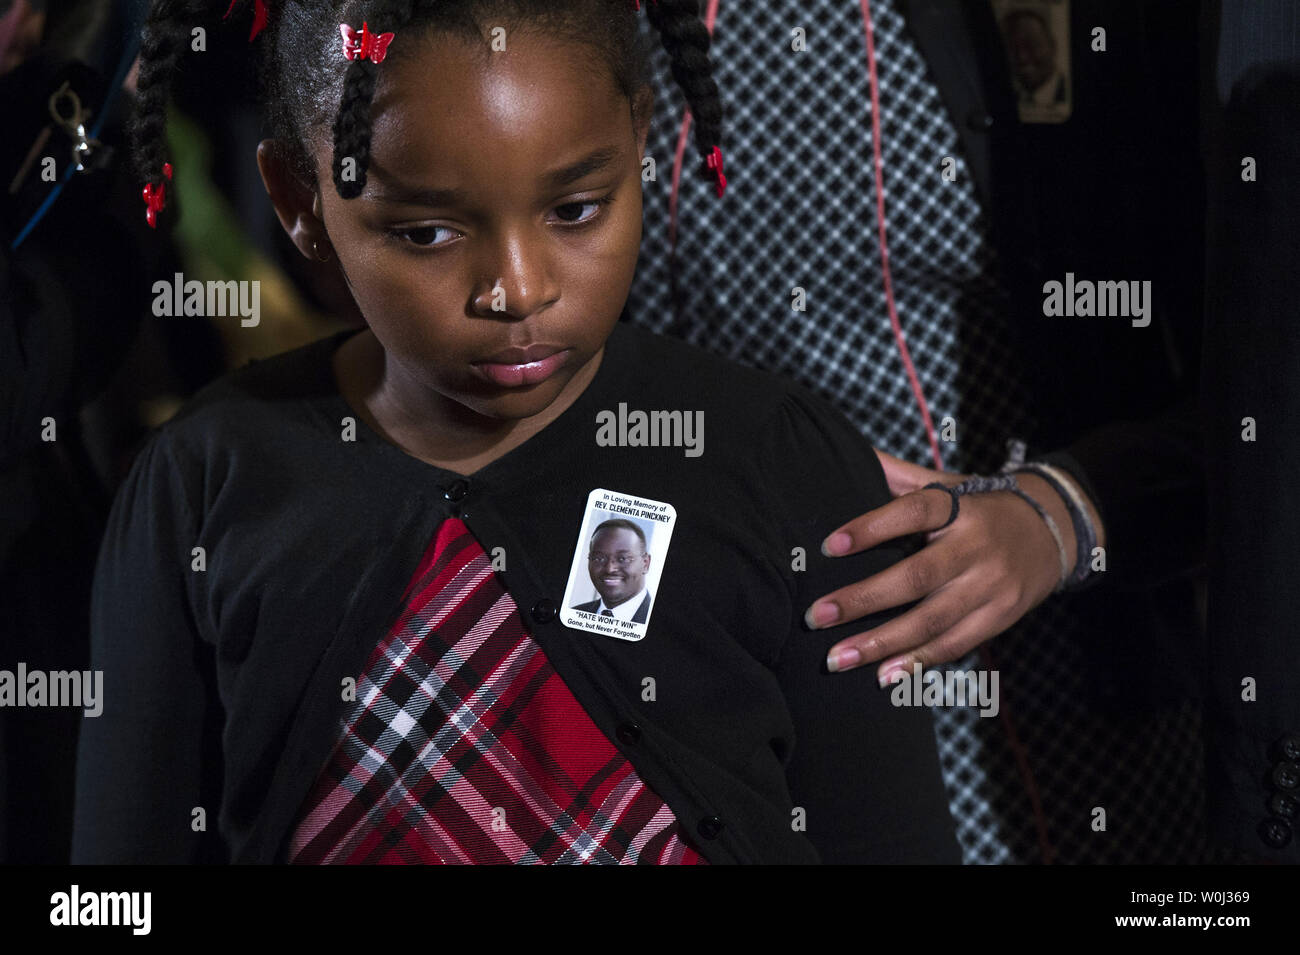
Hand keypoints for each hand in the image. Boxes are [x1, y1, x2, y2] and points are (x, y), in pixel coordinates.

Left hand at [806, 450, 1096, 681]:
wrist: (1054, 531)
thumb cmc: (982, 508)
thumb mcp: (948, 484)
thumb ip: (900, 476)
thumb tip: (852, 453)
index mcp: (960, 508)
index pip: (913, 512)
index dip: (871, 528)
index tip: (827, 545)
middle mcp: (977, 548)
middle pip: (917, 577)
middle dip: (863, 600)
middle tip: (816, 616)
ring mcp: (991, 587)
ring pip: (932, 620)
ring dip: (882, 643)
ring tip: (838, 657)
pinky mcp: (1000, 618)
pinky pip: (955, 644)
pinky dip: (918, 662)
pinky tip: (882, 674)